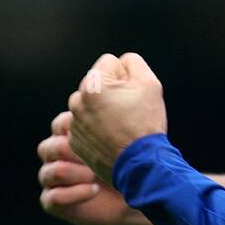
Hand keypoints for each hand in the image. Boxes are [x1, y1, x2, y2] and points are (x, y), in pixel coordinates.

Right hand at [36, 110, 133, 224]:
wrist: (140, 191)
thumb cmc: (136, 158)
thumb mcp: (133, 130)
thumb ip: (123, 106)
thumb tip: (122, 79)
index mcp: (72, 135)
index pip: (60, 124)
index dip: (75, 127)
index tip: (99, 131)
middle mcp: (59, 157)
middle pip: (48, 147)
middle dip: (71, 150)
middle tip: (94, 155)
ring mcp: (54, 180)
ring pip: (49, 172)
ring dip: (72, 173)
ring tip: (95, 174)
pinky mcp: (55, 202)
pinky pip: (51, 198)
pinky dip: (73, 193)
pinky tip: (94, 190)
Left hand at [68, 52, 167, 184]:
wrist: (139, 163)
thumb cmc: (145, 123)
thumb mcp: (150, 84)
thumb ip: (134, 63)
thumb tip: (123, 61)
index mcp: (93, 85)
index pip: (110, 62)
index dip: (127, 75)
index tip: (133, 93)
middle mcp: (77, 101)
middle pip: (98, 83)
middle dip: (113, 91)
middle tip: (129, 110)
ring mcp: (74, 122)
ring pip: (92, 103)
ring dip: (104, 109)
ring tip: (122, 124)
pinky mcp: (75, 139)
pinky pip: (87, 123)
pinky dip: (98, 127)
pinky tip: (113, 136)